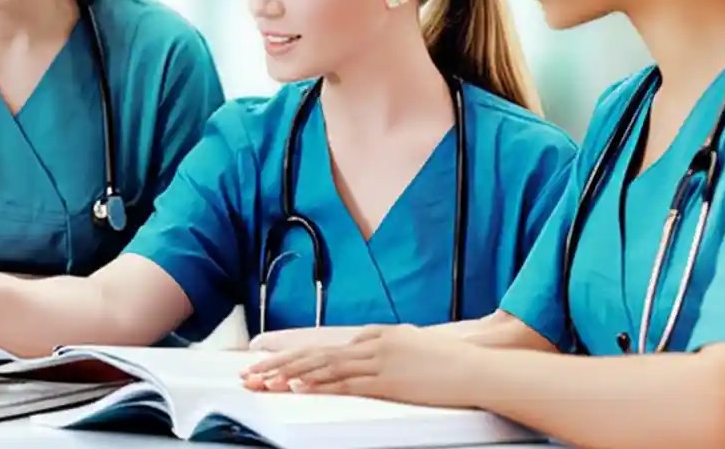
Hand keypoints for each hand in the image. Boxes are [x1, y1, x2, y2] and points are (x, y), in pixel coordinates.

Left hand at [241, 324, 478, 407]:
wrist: (473, 368)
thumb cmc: (446, 363)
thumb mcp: (408, 346)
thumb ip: (383, 348)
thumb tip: (364, 353)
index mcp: (375, 336)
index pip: (324, 347)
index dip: (292, 356)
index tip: (267, 363)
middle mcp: (371, 345)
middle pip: (315, 354)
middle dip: (278, 364)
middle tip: (251, 372)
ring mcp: (377, 362)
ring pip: (323, 367)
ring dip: (290, 375)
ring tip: (264, 382)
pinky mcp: (386, 381)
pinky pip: (345, 383)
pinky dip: (318, 385)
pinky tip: (299, 387)